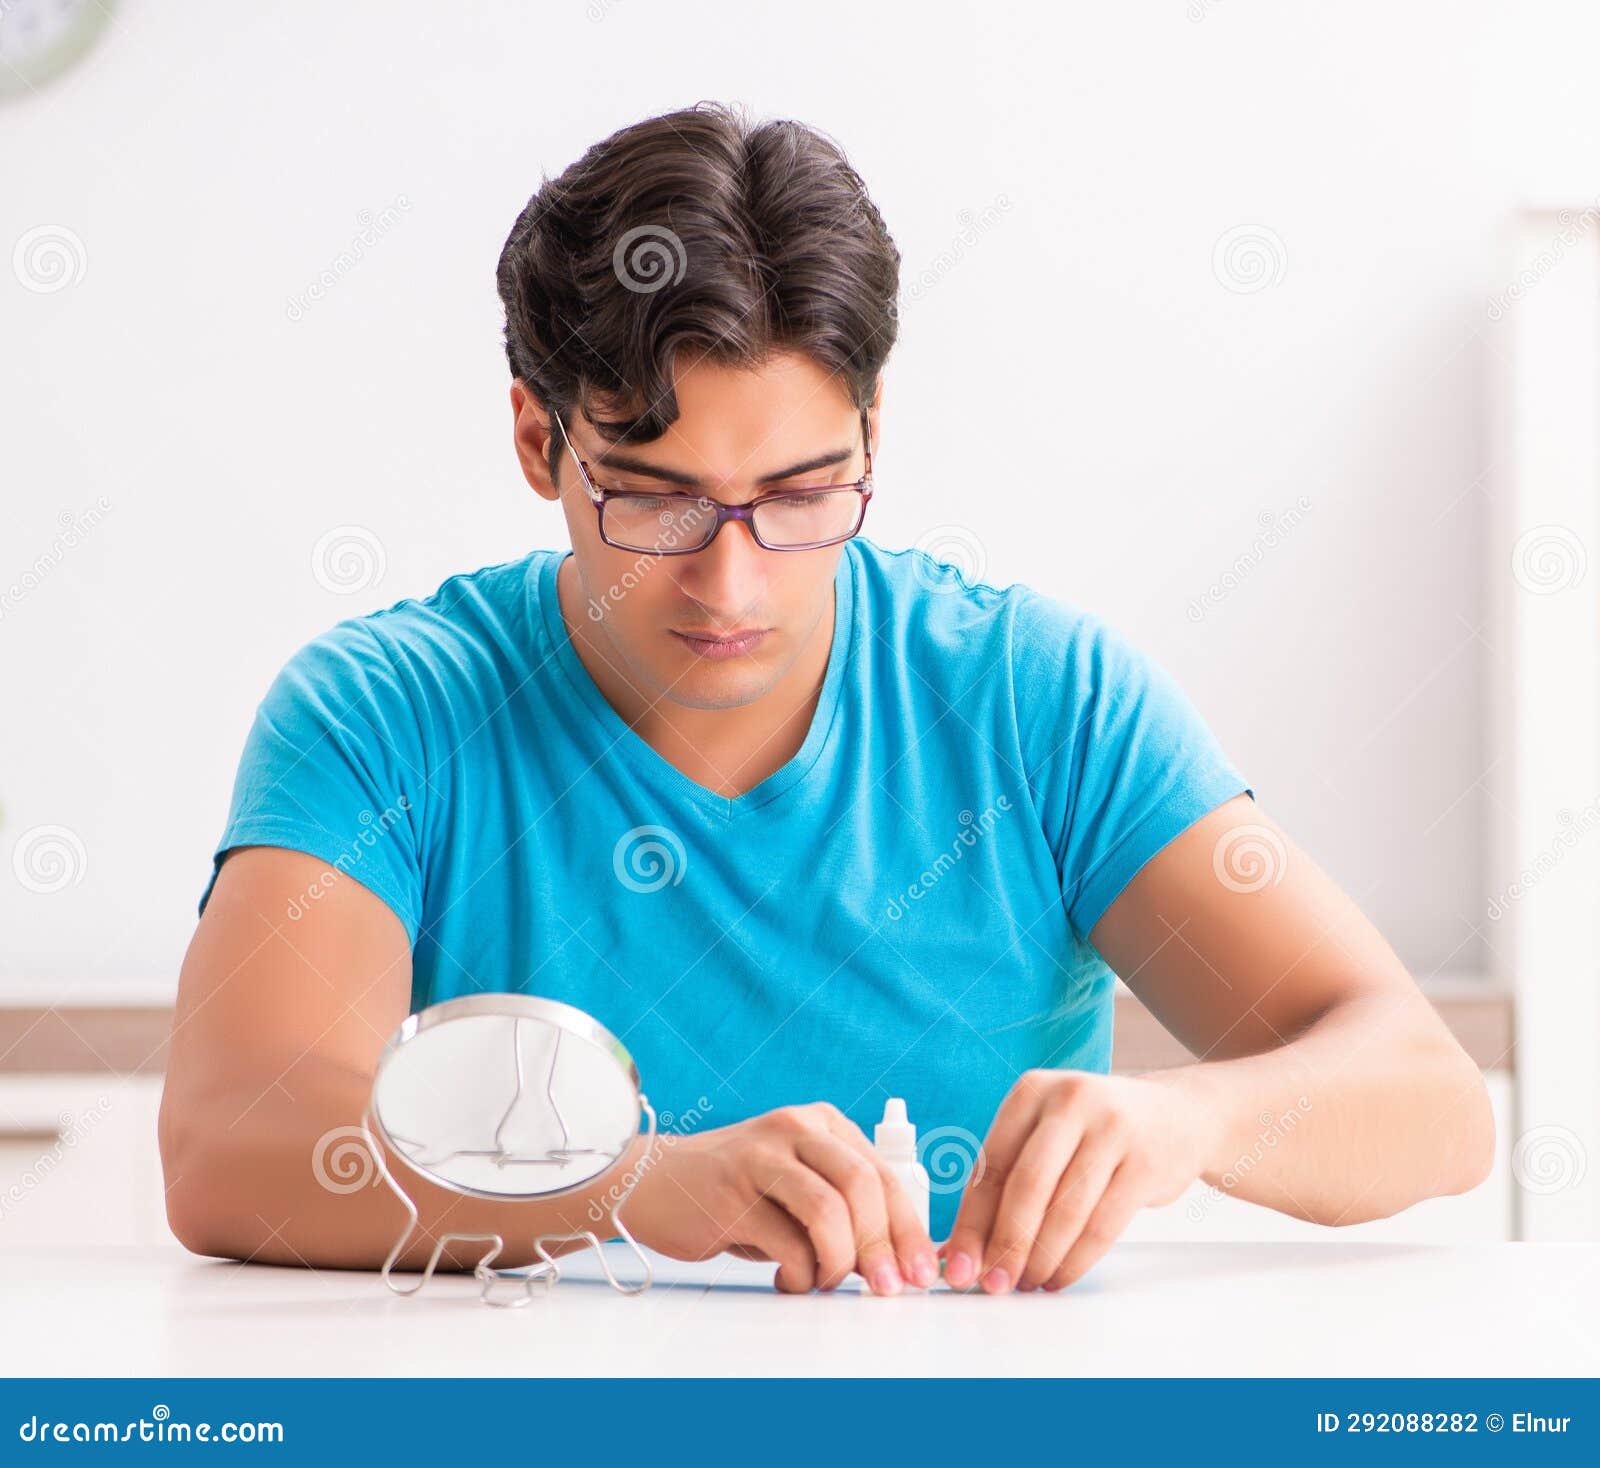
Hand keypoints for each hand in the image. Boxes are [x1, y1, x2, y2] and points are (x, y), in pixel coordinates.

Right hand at [624, 1101, 938, 1293]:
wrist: (657, 1184)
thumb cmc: (739, 1193)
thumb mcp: (798, 1184)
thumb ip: (845, 1210)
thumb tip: (899, 1262)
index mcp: (821, 1122)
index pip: (882, 1173)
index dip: (908, 1228)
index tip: (922, 1273)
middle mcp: (794, 1128)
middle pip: (861, 1185)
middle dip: (882, 1246)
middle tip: (887, 1288)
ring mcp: (760, 1157)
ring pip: (828, 1212)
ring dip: (839, 1262)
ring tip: (824, 1282)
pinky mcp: (731, 1194)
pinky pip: (788, 1243)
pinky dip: (800, 1274)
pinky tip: (788, 1279)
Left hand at [941, 1069, 1219, 1293]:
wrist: (1177, 1116)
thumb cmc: (1094, 1132)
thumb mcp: (1047, 1135)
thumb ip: (1005, 1182)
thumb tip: (957, 1248)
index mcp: (1031, 1091)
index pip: (991, 1164)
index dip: (971, 1222)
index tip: (957, 1266)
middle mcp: (1070, 1100)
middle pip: (1026, 1186)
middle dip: (1005, 1245)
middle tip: (994, 1284)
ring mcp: (1112, 1128)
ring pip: (1065, 1210)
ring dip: (1041, 1258)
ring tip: (1028, 1282)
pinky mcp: (1145, 1163)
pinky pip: (1102, 1226)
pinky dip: (1076, 1260)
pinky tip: (1060, 1276)